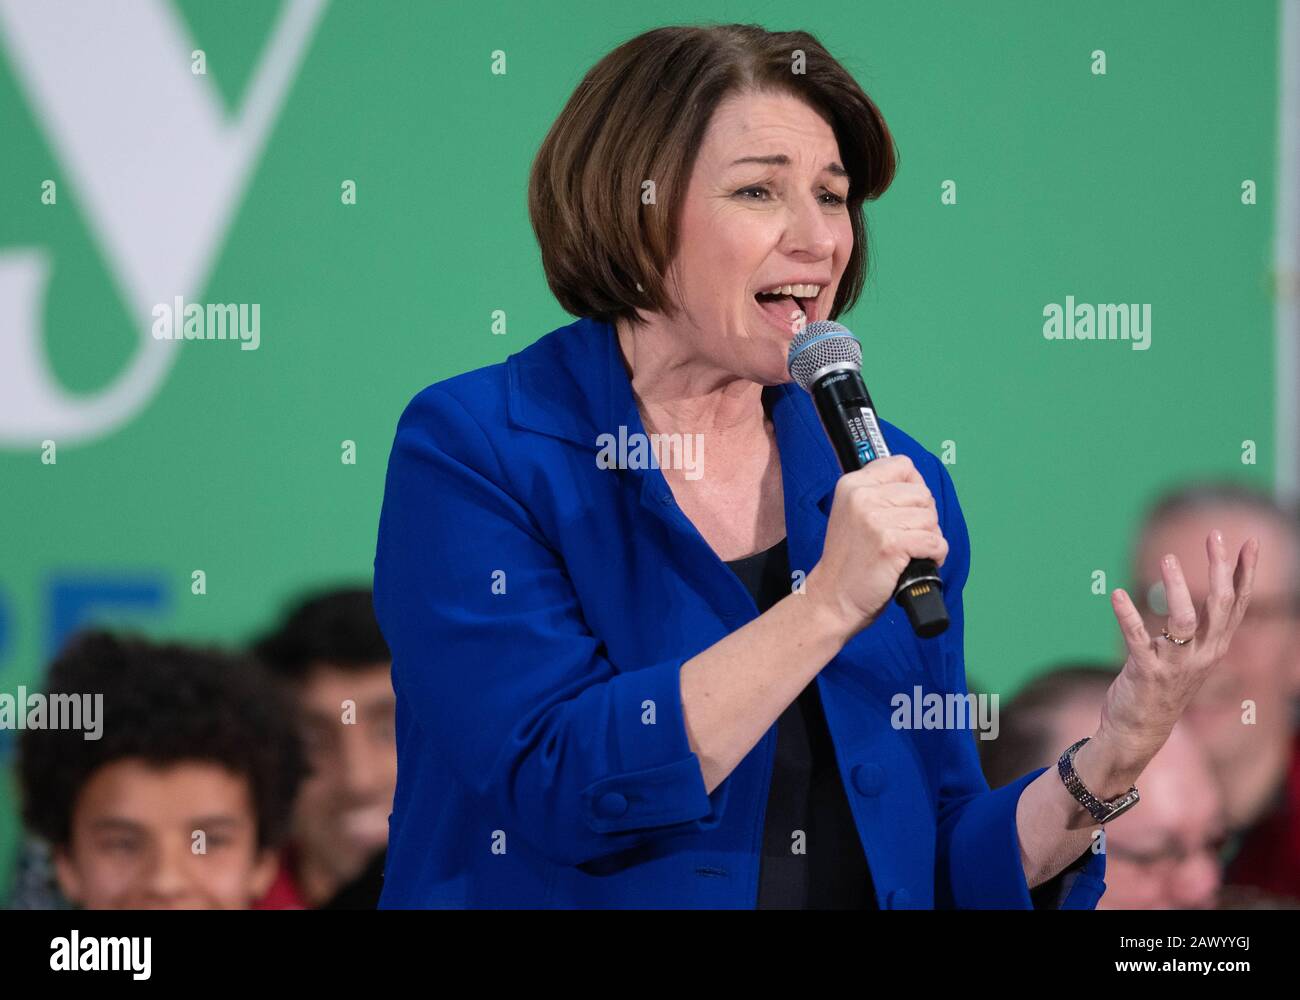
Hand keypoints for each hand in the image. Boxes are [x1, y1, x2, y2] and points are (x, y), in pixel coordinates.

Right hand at [805, 455, 948, 640]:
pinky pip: (935, 542)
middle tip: (904, 537)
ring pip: (931, 519)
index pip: (903, 465)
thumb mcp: (852, 513)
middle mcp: (862, 497)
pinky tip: (916, 562)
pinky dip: (935, 556)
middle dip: (923, 518)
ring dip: (928, 539)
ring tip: (907, 552)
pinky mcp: (891, 544)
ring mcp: (876, 520)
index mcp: (852, 484)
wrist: (833, 598)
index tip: (904, 510)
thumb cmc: (849, 560)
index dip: (913, 488)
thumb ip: (879, 493)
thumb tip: (919, 486)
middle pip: (923, 493)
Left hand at [1097, 530, 1258, 776]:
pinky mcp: (1146, 672)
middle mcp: (1202, 655)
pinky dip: (1127, 614)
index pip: (1236, 605)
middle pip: (1219, 606)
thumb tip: (1197, 595)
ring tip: (1168, 560)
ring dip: (1176, 588)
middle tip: (1214, 536)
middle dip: (1220, 568)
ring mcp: (1175, 665)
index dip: (1244, 573)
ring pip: (1185, 620)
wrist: (1140, 731)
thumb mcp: (1189, 658)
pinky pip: (1137, 638)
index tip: (1249, 542)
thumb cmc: (1162, 688)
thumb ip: (1196, 631)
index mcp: (1214, 648)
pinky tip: (1115, 595)